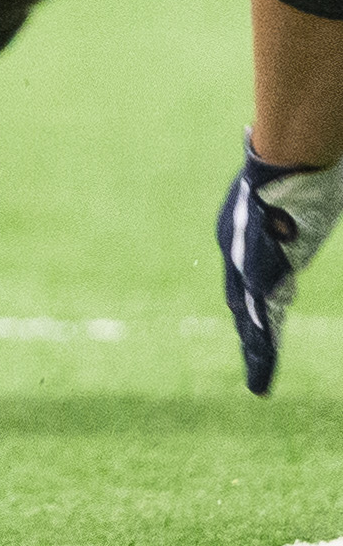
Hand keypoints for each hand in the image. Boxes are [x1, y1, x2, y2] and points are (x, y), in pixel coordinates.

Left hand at [218, 139, 342, 394]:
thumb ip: (291, 206)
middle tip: (254, 372)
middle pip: (244, 303)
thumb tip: (307, 186)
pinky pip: (261, 314)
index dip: (249, 305)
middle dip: (251, 337)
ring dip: (257, 350)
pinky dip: (262, 342)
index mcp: (243, 233)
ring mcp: (247, 262)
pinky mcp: (261, 271)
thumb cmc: (296, 164)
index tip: (252, 327)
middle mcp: (238, 250)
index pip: (246, 278)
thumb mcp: (290, 193)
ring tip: (258, 386)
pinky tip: (261, 364)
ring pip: (252, 316)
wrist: (288, 159)